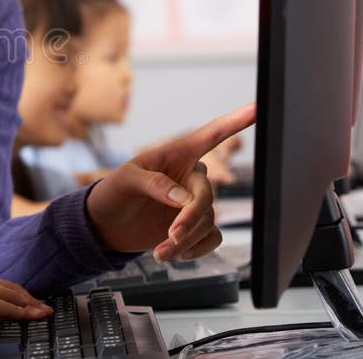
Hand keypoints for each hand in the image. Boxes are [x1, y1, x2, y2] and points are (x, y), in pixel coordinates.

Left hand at [85, 103, 255, 261]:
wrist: (105, 225)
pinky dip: (197, 249)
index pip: (210, 135)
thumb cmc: (113, 193)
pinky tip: (174, 254)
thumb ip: (153, 184)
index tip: (256, 107)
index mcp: (176, 155)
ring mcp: (193, 203)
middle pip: (207, 195)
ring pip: (207, 221)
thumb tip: (184, 199)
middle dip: (190, 218)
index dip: (234, 121)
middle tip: (170, 235)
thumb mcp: (125, 180)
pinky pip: (211, 238)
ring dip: (186, 239)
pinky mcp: (193, 227)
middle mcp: (190, 177)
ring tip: (161, 252)